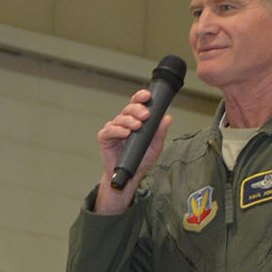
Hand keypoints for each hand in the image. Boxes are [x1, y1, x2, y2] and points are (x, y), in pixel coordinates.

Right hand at [92, 89, 170, 214]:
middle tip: (145, 115)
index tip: (148, 96)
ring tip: (137, 127)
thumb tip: (167, 118)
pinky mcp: (105, 137)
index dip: (141, 97)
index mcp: (136, 119)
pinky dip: (117, 131)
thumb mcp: (155, 146)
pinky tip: (125, 133)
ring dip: (129, 121)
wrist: (130, 175)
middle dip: (137, 110)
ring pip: (120, 118)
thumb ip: (160, 132)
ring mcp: (114, 128)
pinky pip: (109, 130)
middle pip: (129, 108)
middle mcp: (124, 121)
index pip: (137, 103)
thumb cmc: (141, 159)